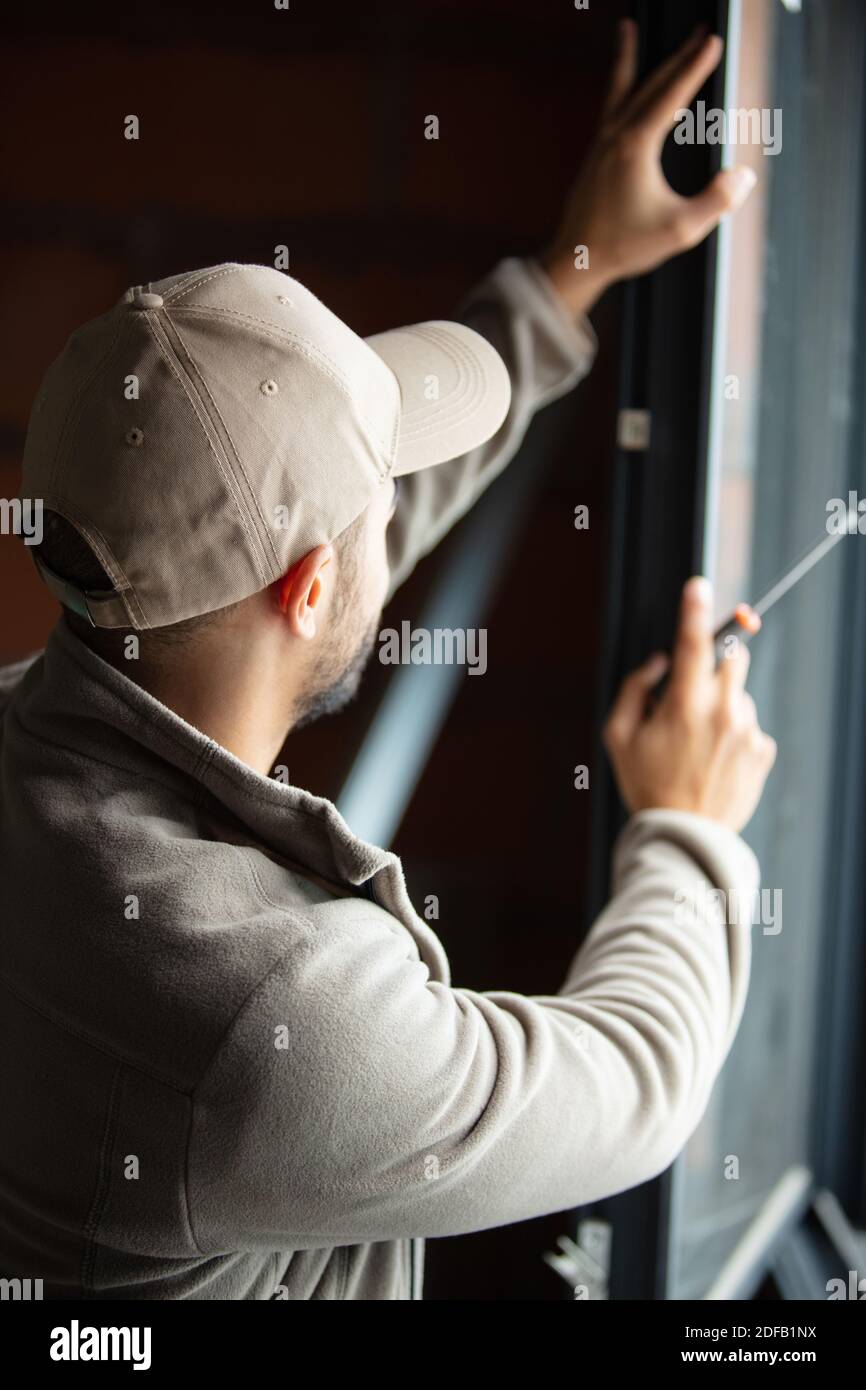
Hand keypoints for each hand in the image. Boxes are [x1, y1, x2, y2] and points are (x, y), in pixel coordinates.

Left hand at [539, 22, 756, 317]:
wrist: (576, 259)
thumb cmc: (624, 246)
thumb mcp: (680, 229)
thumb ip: (716, 202)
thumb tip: (743, 177)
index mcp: (636, 145)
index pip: (673, 94)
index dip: (695, 66)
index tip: (712, 41)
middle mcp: (616, 135)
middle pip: (650, 83)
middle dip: (676, 56)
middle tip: (698, 32)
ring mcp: (601, 143)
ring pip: (620, 89)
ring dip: (630, 58)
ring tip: (627, 29)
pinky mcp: (594, 156)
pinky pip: (610, 108)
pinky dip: (618, 87)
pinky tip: (622, 89)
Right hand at [602, 577, 776, 832]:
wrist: (685, 834)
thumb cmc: (647, 785)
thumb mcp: (618, 737)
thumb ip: (633, 689)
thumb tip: (657, 663)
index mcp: (684, 706)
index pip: (691, 644)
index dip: (693, 610)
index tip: (698, 586)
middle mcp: (722, 713)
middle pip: (733, 656)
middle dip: (716, 661)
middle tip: (694, 687)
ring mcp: (747, 732)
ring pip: (740, 693)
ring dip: (722, 704)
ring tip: (699, 741)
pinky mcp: (762, 751)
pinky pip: (750, 725)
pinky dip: (734, 732)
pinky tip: (715, 757)